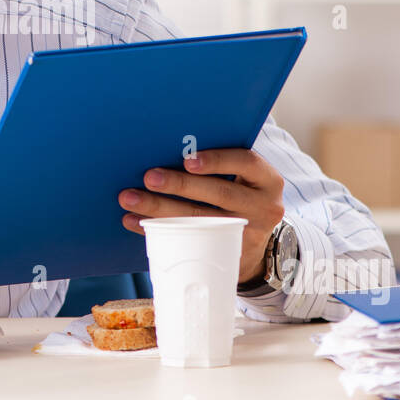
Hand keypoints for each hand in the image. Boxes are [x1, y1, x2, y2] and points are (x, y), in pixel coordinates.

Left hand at [118, 148, 283, 284]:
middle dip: (180, 185)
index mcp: (267, 179)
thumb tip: (166, 147)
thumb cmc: (238, 194)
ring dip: (161, 208)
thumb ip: (218, 165)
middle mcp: (264, 206)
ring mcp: (248, 233)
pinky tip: (136, 221)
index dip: (217, 161)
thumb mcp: (241, 178)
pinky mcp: (228, 252)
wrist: (252, 240)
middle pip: (219, 194)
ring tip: (131, 199)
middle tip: (149, 178)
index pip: (246, 163)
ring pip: (200, 220)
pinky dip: (158, 229)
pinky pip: (188, 240)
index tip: (187, 161)